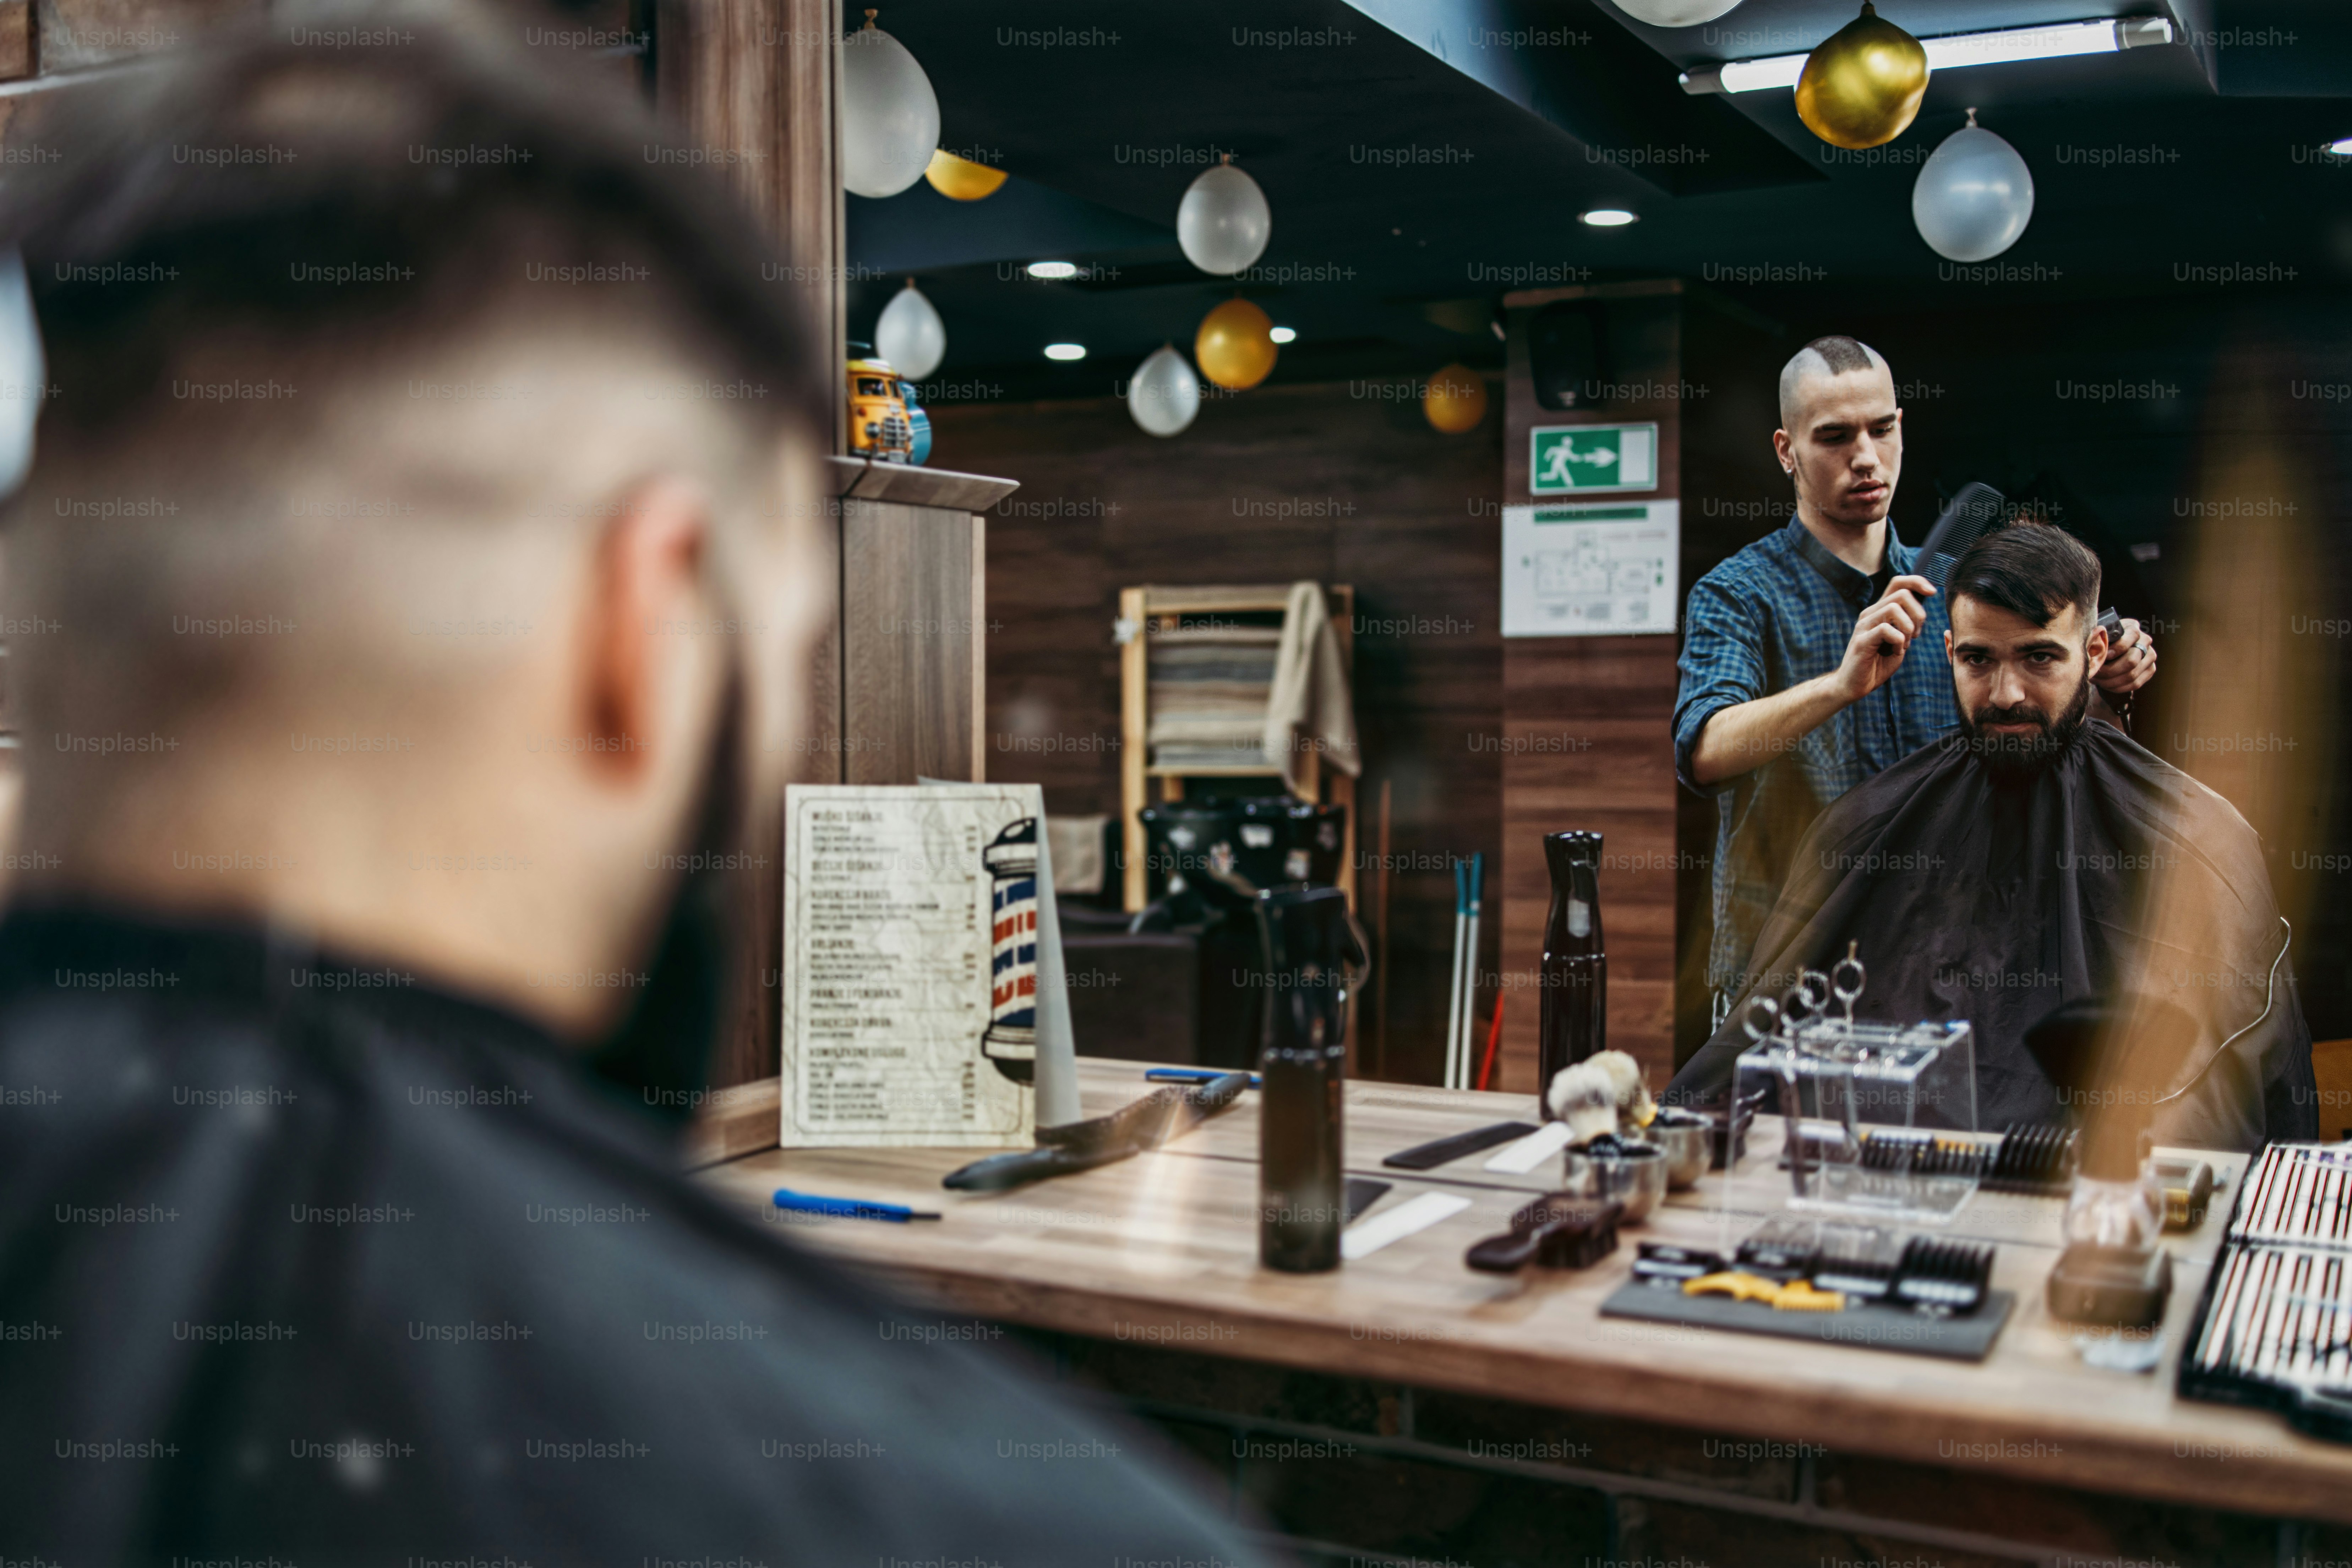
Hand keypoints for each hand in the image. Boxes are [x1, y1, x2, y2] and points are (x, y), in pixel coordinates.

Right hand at [1832, 574, 1935, 700]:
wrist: (1854, 685)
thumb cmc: (1877, 663)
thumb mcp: (1900, 639)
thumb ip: (1907, 623)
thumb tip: (1924, 605)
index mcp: (1879, 610)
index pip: (1898, 582)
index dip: (1918, 582)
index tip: (1933, 592)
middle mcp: (1870, 613)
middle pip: (1902, 594)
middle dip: (1918, 614)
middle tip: (1915, 635)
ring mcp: (1864, 626)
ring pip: (1894, 608)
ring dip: (1908, 628)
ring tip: (1905, 644)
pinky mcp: (1861, 641)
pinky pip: (1887, 630)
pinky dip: (1899, 641)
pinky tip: (1896, 652)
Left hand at [2094, 616, 2156, 694]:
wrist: (2113, 647)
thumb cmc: (2103, 640)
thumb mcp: (2100, 635)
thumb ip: (2098, 639)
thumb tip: (2091, 652)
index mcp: (2132, 628)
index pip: (2132, 636)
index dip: (2118, 648)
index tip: (2104, 656)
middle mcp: (2145, 641)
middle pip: (2131, 661)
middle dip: (2109, 670)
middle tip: (2095, 673)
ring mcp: (2150, 656)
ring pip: (2131, 675)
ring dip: (2110, 681)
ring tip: (2096, 680)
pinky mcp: (2150, 669)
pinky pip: (2135, 684)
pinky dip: (2117, 687)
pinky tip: (2105, 685)